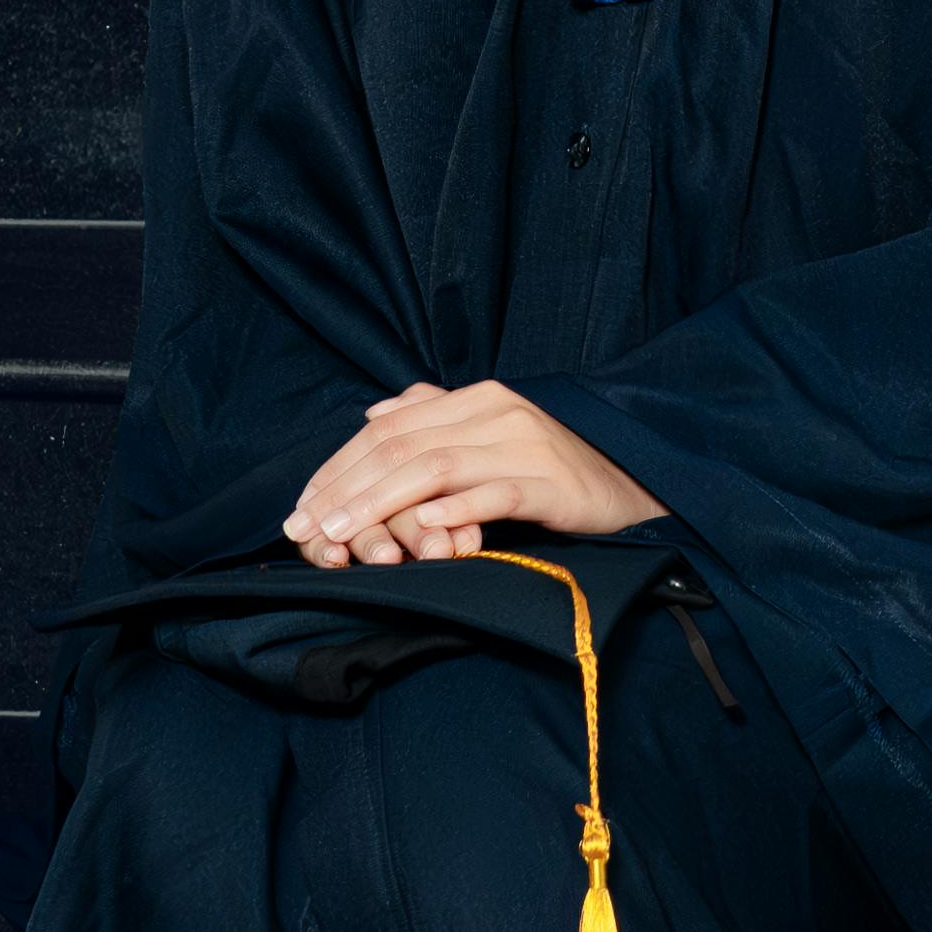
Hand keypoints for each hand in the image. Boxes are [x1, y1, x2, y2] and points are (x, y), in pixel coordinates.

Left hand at [286, 380, 649, 567]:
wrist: (632, 482)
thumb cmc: (554, 467)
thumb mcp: (493, 432)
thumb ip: (436, 417)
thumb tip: (374, 413)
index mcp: (475, 398)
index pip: (388, 429)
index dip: (337, 467)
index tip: (299, 505)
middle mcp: (495, 411)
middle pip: (400, 447)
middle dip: (343, 488)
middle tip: (303, 525)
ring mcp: (524, 444)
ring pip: (434, 468)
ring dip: (378, 503)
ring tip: (339, 533)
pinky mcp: (550, 481)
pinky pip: (493, 492)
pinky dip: (452, 510)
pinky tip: (419, 528)